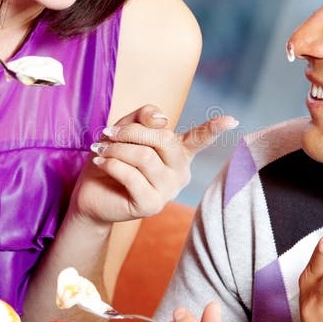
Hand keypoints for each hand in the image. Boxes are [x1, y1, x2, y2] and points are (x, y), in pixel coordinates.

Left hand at [70, 106, 237, 223]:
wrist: (91, 192)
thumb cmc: (112, 159)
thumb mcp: (125, 129)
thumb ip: (144, 117)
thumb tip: (163, 119)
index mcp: (179, 152)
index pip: (200, 138)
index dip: (214, 128)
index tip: (231, 120)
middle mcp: (179, 172)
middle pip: (163, 140)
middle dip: (131, 132)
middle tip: (108, 134)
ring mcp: (168, 190)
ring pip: (144, 156)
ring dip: (116, 149)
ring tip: (101, 151)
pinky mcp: (151, 205)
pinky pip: (131, 176)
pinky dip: (112, 165)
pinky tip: (102, 164)